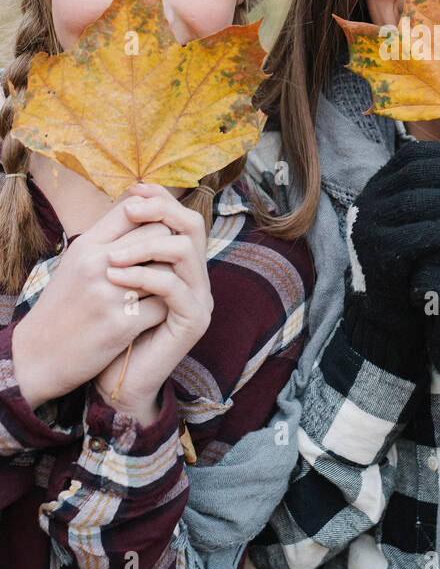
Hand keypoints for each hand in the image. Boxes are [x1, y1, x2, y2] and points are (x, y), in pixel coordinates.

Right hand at [11, 190, 172, 413]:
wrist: (38, 355)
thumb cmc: (64, 305)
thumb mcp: (77, 263)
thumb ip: (107, 239)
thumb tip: (144, 211)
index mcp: (86, 246)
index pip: (133, 208)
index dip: (151, 217)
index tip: (155, 234)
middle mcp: (97, 264)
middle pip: (158, 233)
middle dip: (167, 246)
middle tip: (165, 263)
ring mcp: (110, 294)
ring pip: (166, 269)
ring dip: (170, 278)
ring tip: (163, 288)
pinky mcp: (122, 324)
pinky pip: (163, 304)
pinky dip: (165, 309)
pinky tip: (156, 313)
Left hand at [94, 183, 212, 418]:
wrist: (116, 379)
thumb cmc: (111, 329)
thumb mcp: (116, 278)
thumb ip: (126, 245)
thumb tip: (124, 200)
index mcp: (181, 264)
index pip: (181, 216)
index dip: (160, 197)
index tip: (132, 189)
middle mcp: (196, 276)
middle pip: (193, 225)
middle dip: (160, 211)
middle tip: (128, 212)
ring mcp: (199, 298)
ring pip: (185, 250)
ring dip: (145, 245)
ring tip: (111, 258)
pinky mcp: (194, 320)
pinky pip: (174, 286)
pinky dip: (143, 276)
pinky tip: (115, 278)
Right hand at [343, 137, 439, 376]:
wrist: (387, 310)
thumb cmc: (414, 258)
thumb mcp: (422, 218)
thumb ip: (438, 190)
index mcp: (379, 186)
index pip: (412, 156)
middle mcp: (368, 201)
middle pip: (415, 174)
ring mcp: (368, 227)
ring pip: (415, 203)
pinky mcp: (376, 255)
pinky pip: (417, 237)